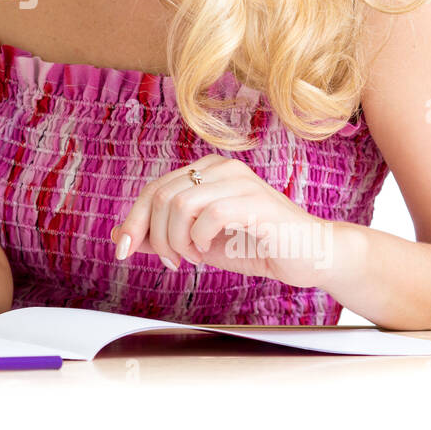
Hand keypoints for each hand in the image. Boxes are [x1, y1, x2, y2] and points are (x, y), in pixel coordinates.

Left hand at [110, 154, 335, 287]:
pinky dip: (198, 239)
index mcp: (206, 171)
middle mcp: (220, 168)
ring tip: (191, 258)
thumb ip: (161, 237)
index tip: (124, 250)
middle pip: (161, 196)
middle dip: (153, 235)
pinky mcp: (255, 201)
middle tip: (170, 262)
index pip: (153, 189)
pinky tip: (206, 252)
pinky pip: (208, 215)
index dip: (133, 221)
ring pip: (179, 204)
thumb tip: (119, 236)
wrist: (312, 256)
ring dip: (175, 240)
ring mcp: (238, 181)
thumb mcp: (198, 244)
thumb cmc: (258, 246)